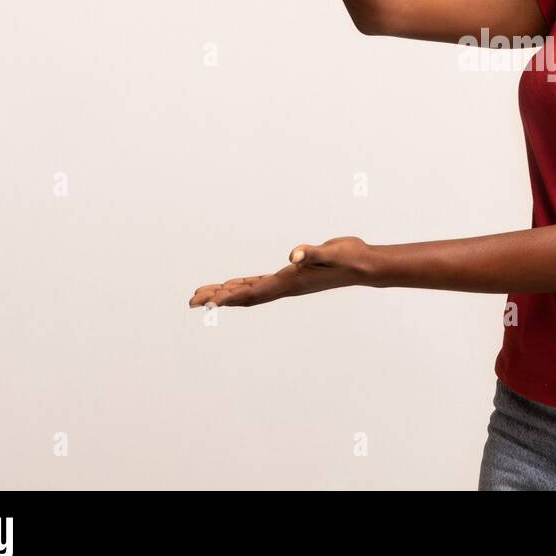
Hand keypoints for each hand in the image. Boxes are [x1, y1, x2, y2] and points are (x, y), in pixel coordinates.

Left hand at [188, 236, 370, 308]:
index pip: (252, 293)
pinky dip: (242, 285)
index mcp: (290, 281)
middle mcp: (284, 285)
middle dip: (218, 298)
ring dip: (226, 293)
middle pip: (244, 295)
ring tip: (203, 295)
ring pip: (249, 290)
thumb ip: (313, 253)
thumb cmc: (348, 257)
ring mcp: (286, 282)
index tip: (206, 303)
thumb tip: (295, 255)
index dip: (228, 298)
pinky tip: (233, 284)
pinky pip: (259, 283)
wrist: (363, 264)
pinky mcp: (290, 276)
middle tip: (192, 301)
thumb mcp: (330, 252)